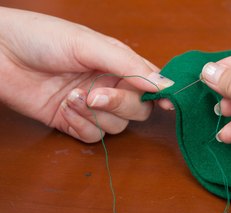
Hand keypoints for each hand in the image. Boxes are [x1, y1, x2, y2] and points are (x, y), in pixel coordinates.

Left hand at [0, 7, 173, 142]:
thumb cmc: (43, 38)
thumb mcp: (90, 45)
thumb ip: (129, 66)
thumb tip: (165, 84)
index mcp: (119, 64)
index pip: (151, 84)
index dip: (162, 95)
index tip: (168, 104)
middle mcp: (110, 86)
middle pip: (137, 110)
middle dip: (120, 104)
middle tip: (97, 93)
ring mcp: (93, 107)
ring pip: (117, 126)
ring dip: (95, 114)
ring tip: (72, 96)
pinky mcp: (74, 123)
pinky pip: (93, 136)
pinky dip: (81, 125)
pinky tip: (65, 108)